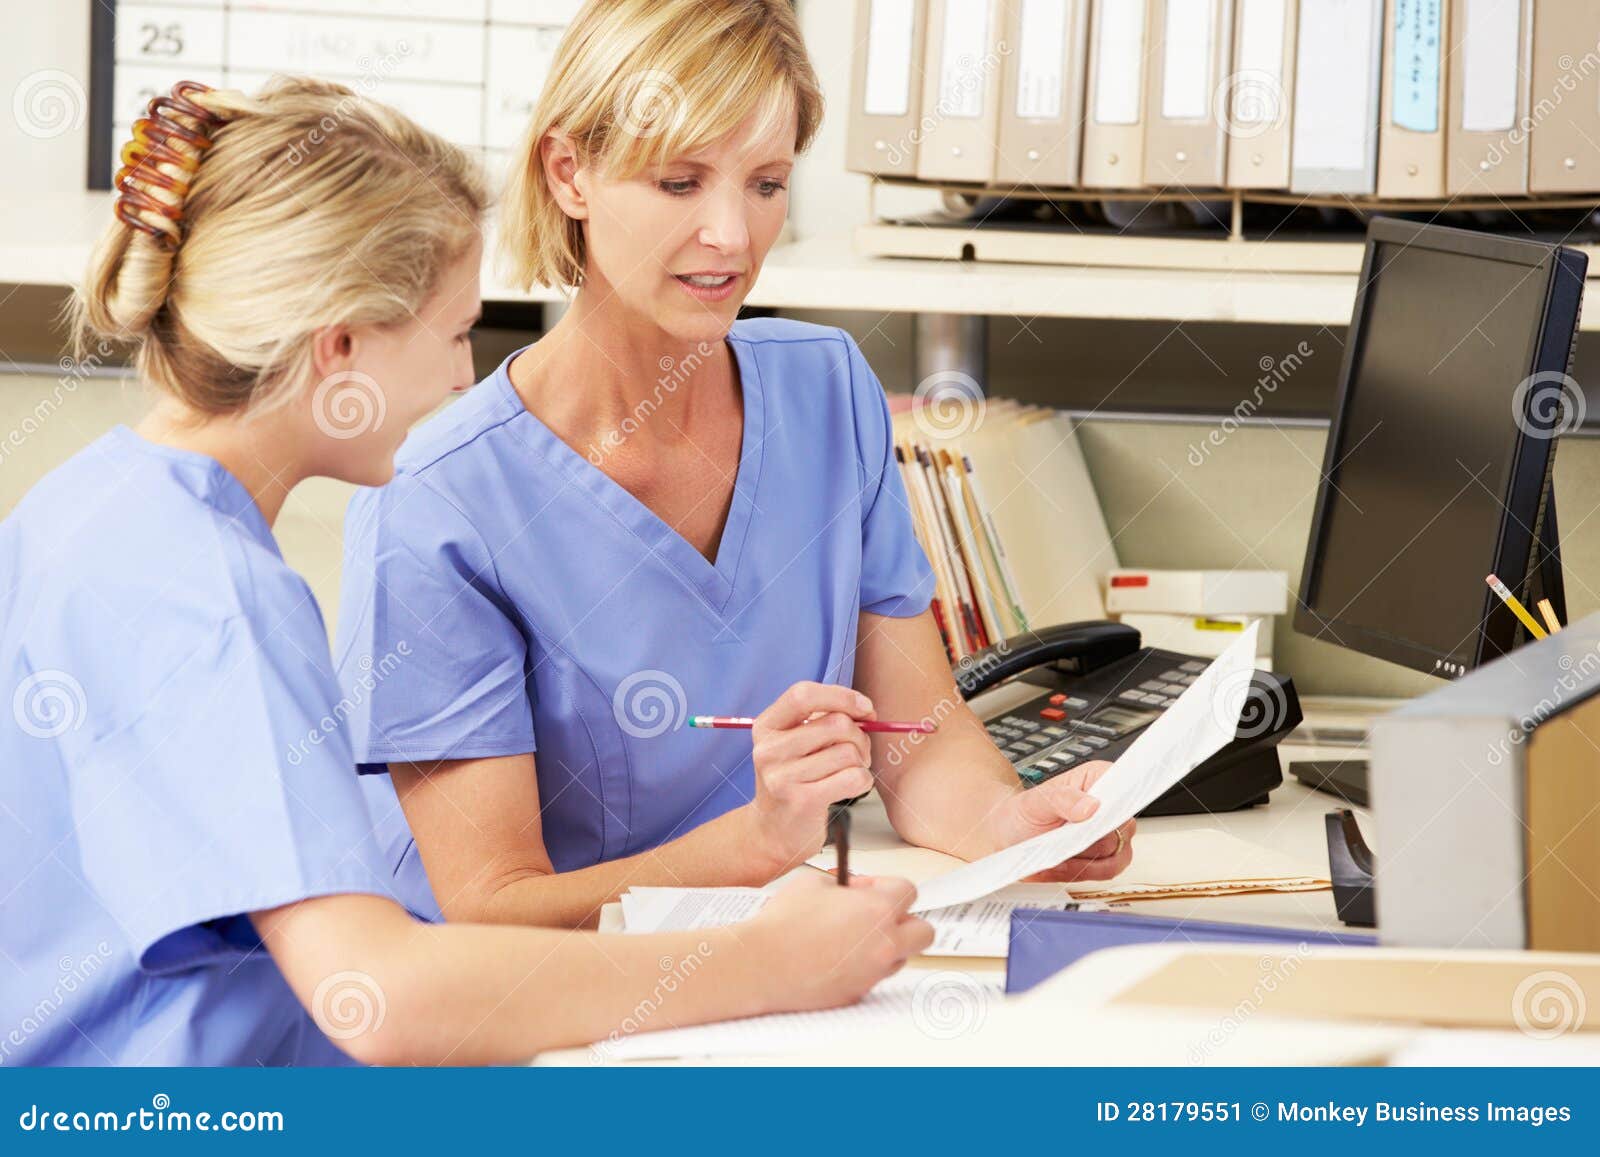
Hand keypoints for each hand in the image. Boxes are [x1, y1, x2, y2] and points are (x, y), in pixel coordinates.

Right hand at [743, 681, 876, 871]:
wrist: (772, 832)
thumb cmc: (793, 780)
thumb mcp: (793, 744)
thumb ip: (821, 720)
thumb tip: (865, 710)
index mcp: (766, 727)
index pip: (803, 694)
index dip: (841, 696)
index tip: (865, 709)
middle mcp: (768, 750)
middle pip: (836, 723)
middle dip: (860, 736)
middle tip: (859, 751)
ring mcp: (782, 777)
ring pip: (848, 752)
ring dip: (861, 762)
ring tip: (850, 771)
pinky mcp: (802, 802)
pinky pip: (853, 778)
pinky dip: (863, 780)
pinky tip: (850, 787)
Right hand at [747, 874, 932, 1012]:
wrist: (760, 964)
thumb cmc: (782, 923)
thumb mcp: (813, 882)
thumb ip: (842, 883)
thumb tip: (849, 891)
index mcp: (878, 910)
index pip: (908, 891)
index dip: (885, 886)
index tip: (863, 888)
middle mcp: (884, 944)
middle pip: (923, 931)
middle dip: (903, 920)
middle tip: (875, 915)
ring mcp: (873, 973)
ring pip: (901, 957)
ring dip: (886, 945)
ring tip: (852, 937)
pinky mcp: (858, 994)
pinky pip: (875, 977)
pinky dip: (864, 967)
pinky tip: (836, 958)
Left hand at [986, 761, 1135, 883]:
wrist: (1010, 836)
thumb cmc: (1024, 814)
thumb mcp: (1034, 802)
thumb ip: (1061, 799)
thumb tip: (1091, 806)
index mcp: (1099, 779)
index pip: (1126, 787)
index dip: (1120, 803)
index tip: (1104, 817)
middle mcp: (1111, 807)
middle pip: (1120, 829)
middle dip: (1089, 840)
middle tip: (1063, 841)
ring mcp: (1112, 835)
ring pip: (1115, 855)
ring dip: (1082, 861)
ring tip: (1055, 857)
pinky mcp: (1106, 859)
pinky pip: (1104, 872)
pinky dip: (1078, 872)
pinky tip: (1057, 866)